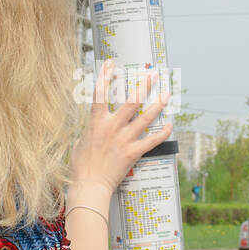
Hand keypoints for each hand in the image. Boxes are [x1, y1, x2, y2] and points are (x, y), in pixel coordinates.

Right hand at [69, 59, 171, 195]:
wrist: (89, 185)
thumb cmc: (81, 167)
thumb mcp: (79, 143)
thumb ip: (88, 132)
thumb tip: (91, 129)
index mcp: (96, 123)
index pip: (100, 94)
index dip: (105, 76)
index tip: (111, 64)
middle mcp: (112, 128)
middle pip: (131, 101)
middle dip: (144, 85)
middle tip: (153, 74)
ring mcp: (124, 139)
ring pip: (145, 118)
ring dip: (158, 105)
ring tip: (166, 94)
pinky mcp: (133, 152)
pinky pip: (152, 140)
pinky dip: (163, 133)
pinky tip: (170, 125)